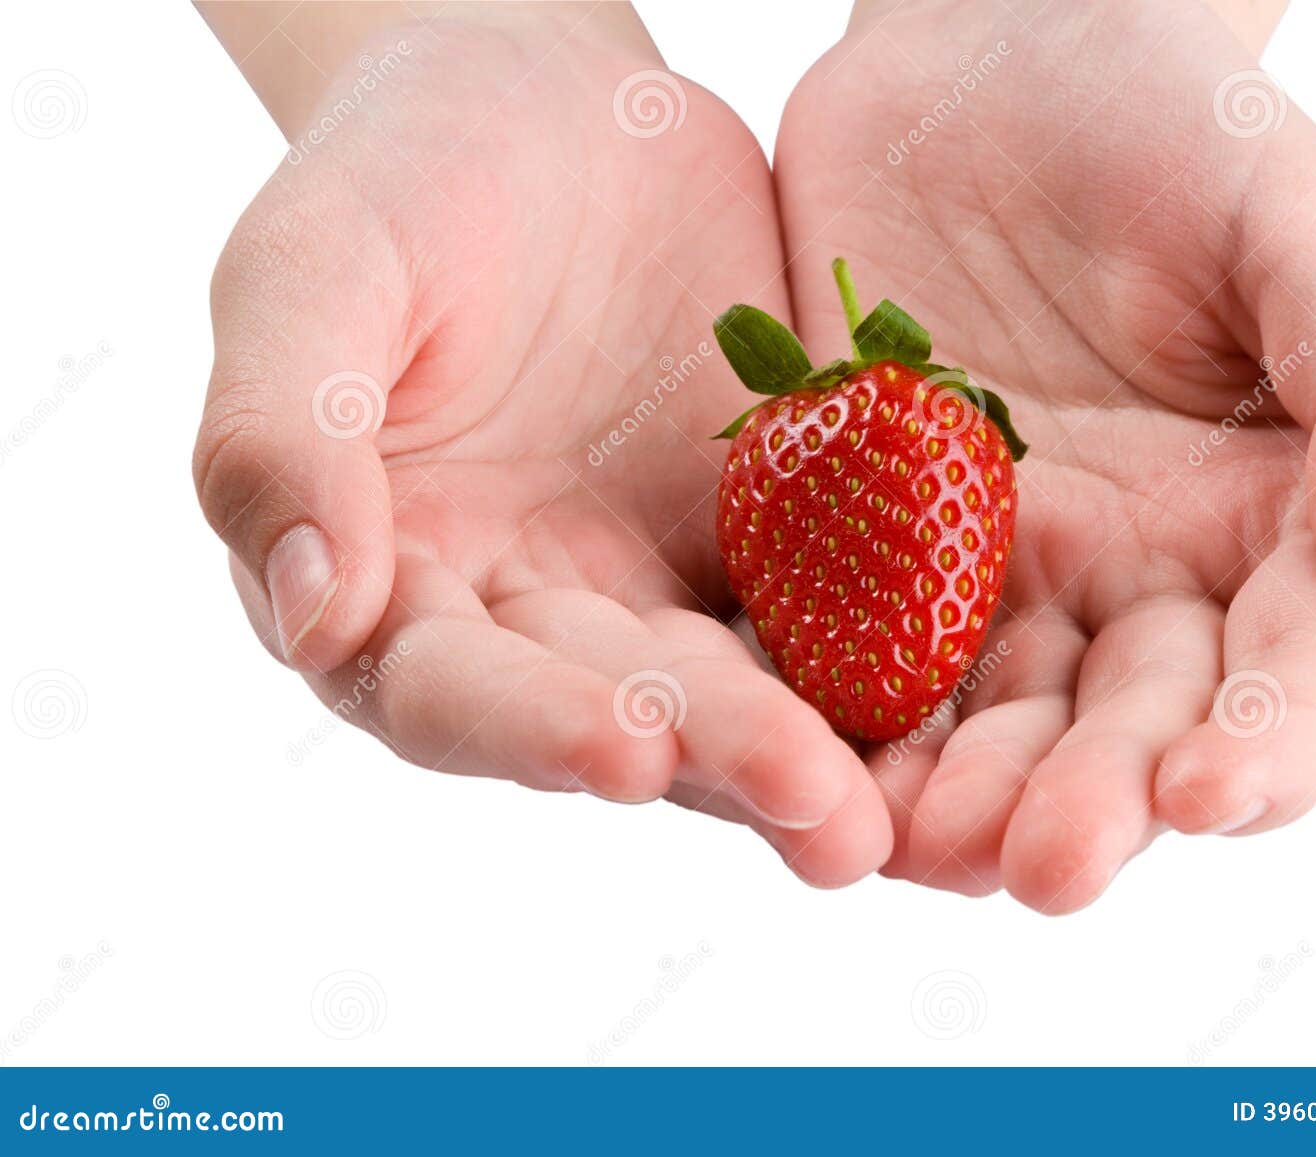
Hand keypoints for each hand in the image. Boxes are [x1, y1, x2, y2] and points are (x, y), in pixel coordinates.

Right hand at [192, 5, 891, 885]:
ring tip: (883, 811)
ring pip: (731, 688)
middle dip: (715, 758)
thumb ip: (280, 434)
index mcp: (396, 581)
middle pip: (615, 711)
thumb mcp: (314, 271)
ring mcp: (653, 586)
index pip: (446, 687)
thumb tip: (306, 618)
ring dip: (807, 750)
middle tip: (821, 811)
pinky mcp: (765, 541)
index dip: (527, 727)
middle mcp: (528, 614)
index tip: (624, 753)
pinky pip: (831, 603)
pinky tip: (952, 698)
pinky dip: (886, 649)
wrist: (551, 103)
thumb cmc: (400, 171)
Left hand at [773, 0, 1315, 910]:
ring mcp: (995, 574)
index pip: (1296, 684)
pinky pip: (851, 649)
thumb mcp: (1302, 233)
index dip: (1266, 752)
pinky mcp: (864, 547)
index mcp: (1269, 531)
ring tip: (917, 845)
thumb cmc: (1171, 120)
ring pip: (988, 724)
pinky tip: (808, 758)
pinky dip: (836, 713)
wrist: (979, 48)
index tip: (1203, 794)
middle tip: (1043, 865)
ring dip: (958, 797)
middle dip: (1093, 806)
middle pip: (1131, 736)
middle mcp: (1136, 582)